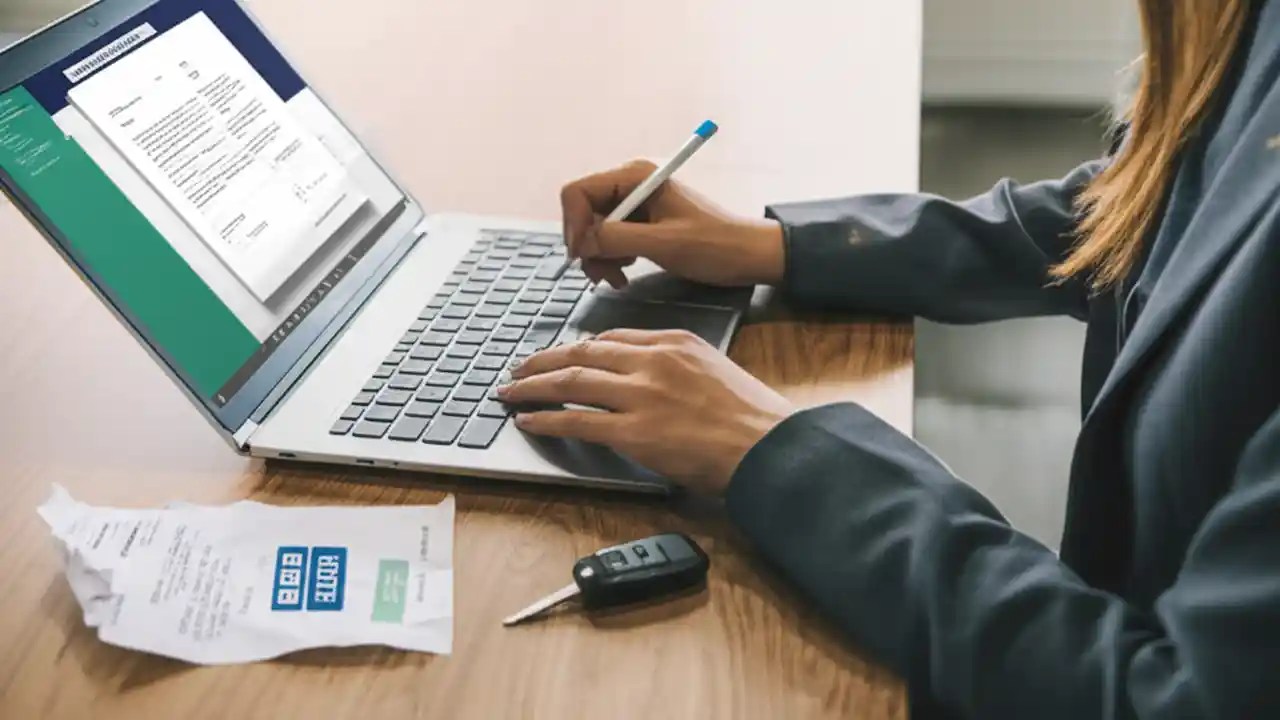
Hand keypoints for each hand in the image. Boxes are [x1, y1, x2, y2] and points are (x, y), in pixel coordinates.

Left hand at [497, 329, 795, 493]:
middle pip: (582, 353)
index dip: (578, 349)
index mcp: (675, 342)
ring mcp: (641, 395)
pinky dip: (545, 420)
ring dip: (533, 386)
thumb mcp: (716, 372)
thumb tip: (653, 384)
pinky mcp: (634, 431)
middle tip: (520, 368)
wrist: (770, 447)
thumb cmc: (753, 420)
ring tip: (511, 392)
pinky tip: (528, 421)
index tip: (562, 356)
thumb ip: (679, 369)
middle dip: (544, 360)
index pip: (612, 339)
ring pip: (571, 381)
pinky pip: (576, 421)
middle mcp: (653, 360)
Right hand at [560, 160, 785, 288]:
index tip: (583, 256)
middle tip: (603, 276)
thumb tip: (580, 244)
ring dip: (598, 257)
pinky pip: (609, 238)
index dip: (574, 224)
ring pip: (593, 229)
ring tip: (618, 279)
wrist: (748, 255)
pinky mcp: (640, 223)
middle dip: (587, 246)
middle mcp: (630, 184)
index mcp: (634, 176)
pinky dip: (611, 258)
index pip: (577, 191)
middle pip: (583, 212)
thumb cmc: (714, 245)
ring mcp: (634, 204)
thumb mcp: (663, 243)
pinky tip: (625, 274)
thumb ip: (617, 239)